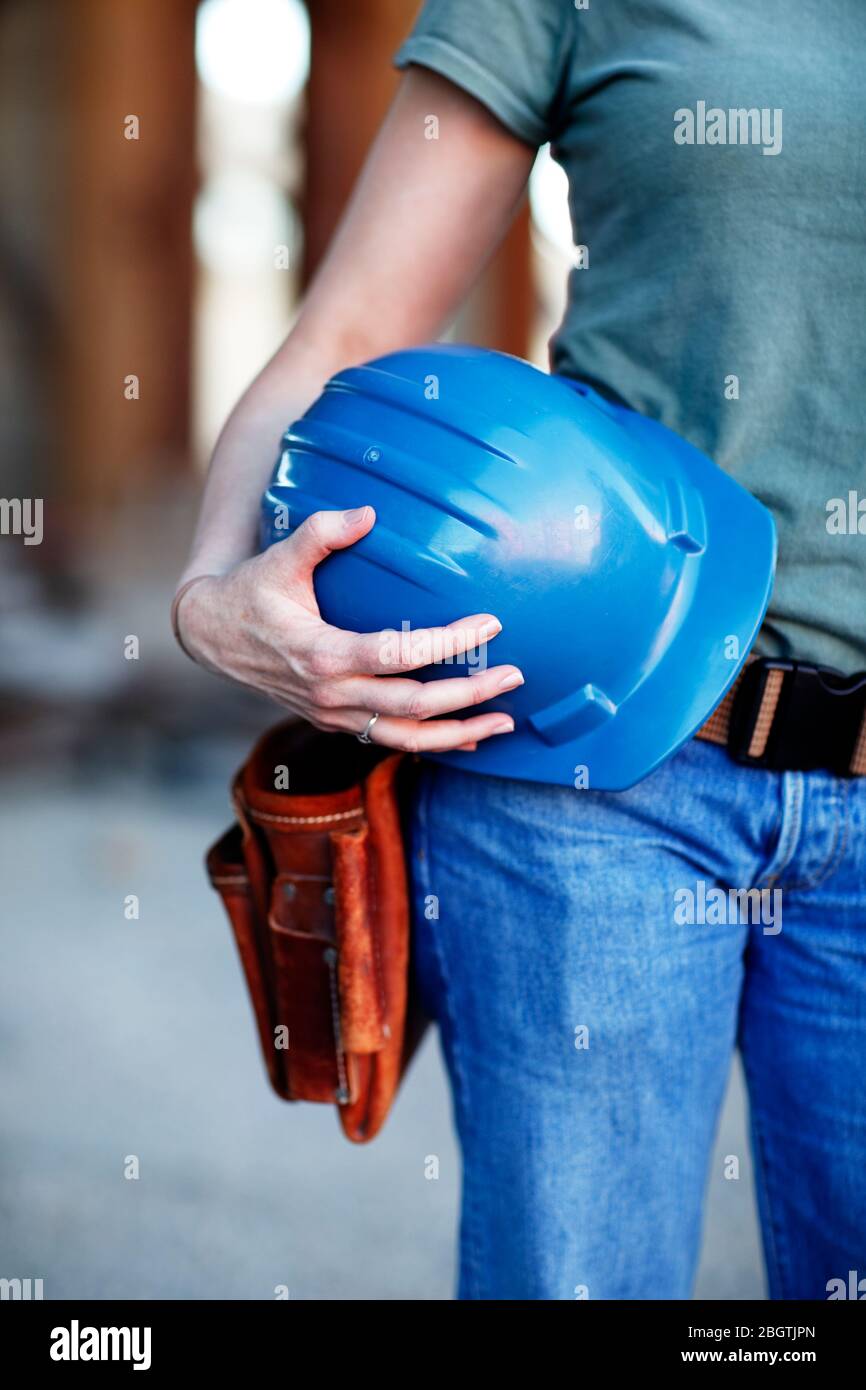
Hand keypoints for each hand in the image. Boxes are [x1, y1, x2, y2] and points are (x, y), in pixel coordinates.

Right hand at [176, 506, 521, 752]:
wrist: (212, 636)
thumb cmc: (251, 592)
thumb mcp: (279, 556)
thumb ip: (322, 532)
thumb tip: (367, 512)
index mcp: (323, 655)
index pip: (398, 655)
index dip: (448, 643)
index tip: (489, 624)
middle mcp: (332, 695)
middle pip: (415, 707)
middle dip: (470, 694)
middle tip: (515, 675)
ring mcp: (335, 715)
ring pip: (408, 738)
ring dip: (461, 732)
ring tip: (505, 721)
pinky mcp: (338, 722)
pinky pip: (393, 741)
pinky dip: (434, 743)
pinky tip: (470, 737)